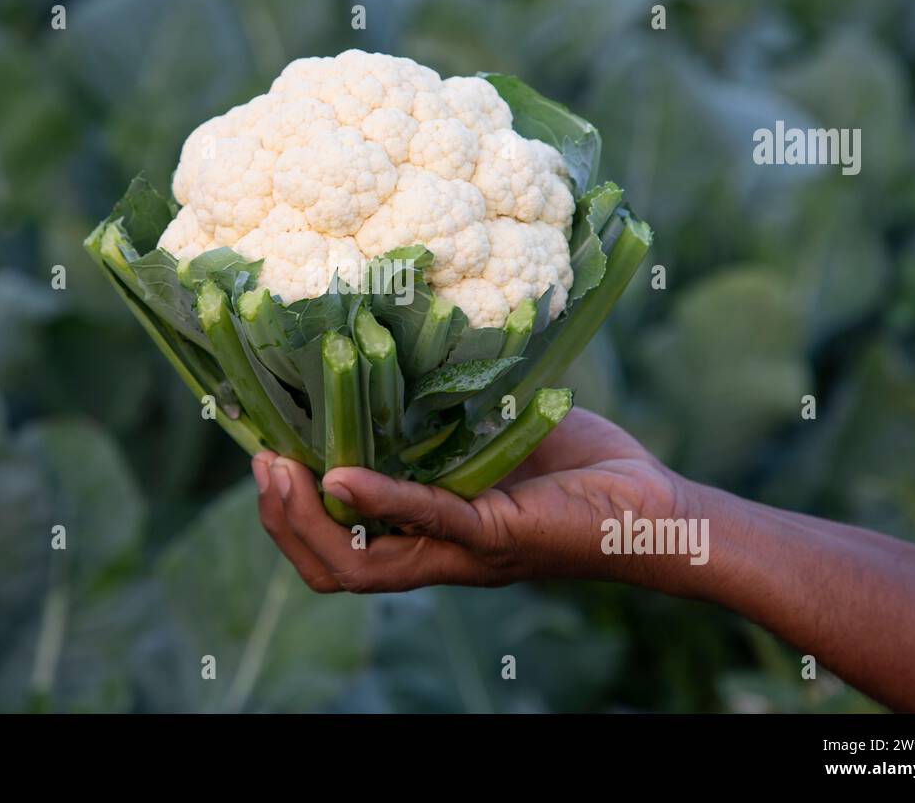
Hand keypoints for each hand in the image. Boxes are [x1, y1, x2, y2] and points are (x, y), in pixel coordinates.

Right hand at [250, 407, 691, 592]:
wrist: (655, 508)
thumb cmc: (578, 468)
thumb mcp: (494, 432)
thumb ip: (445, 412)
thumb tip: (399, 347)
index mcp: (428, 533)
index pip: (337, 546)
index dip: (288, 516)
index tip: (260, 454)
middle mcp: (436, 553)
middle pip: (332, 568)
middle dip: (281, 524)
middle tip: (259, 464)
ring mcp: (463, 551)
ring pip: (360, 565)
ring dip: (305, 523)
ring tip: (277, 472)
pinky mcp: (496, 535)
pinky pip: (424, 522)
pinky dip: (377, 500)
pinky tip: (337, 477)